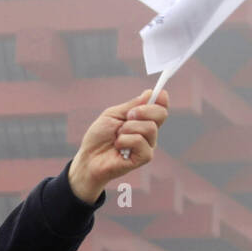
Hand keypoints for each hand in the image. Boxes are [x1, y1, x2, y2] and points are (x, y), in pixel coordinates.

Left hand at [67, 89, 167, 203]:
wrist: (89, 157)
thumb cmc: (99, 137)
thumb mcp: (113, 115)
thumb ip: (132, 105)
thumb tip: (151, 93)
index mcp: (143, 120)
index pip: (160, 108)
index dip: (162, 100)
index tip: (159, 94)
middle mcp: (148, 133)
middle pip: (161, 114)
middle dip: (143, 111)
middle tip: (127, 117)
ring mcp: (147, 145)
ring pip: (150, 128)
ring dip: (128, 128)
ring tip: (117, 136)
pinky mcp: (144, 158)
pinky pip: (140, 141)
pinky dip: (125, 140)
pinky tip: (118, 146)